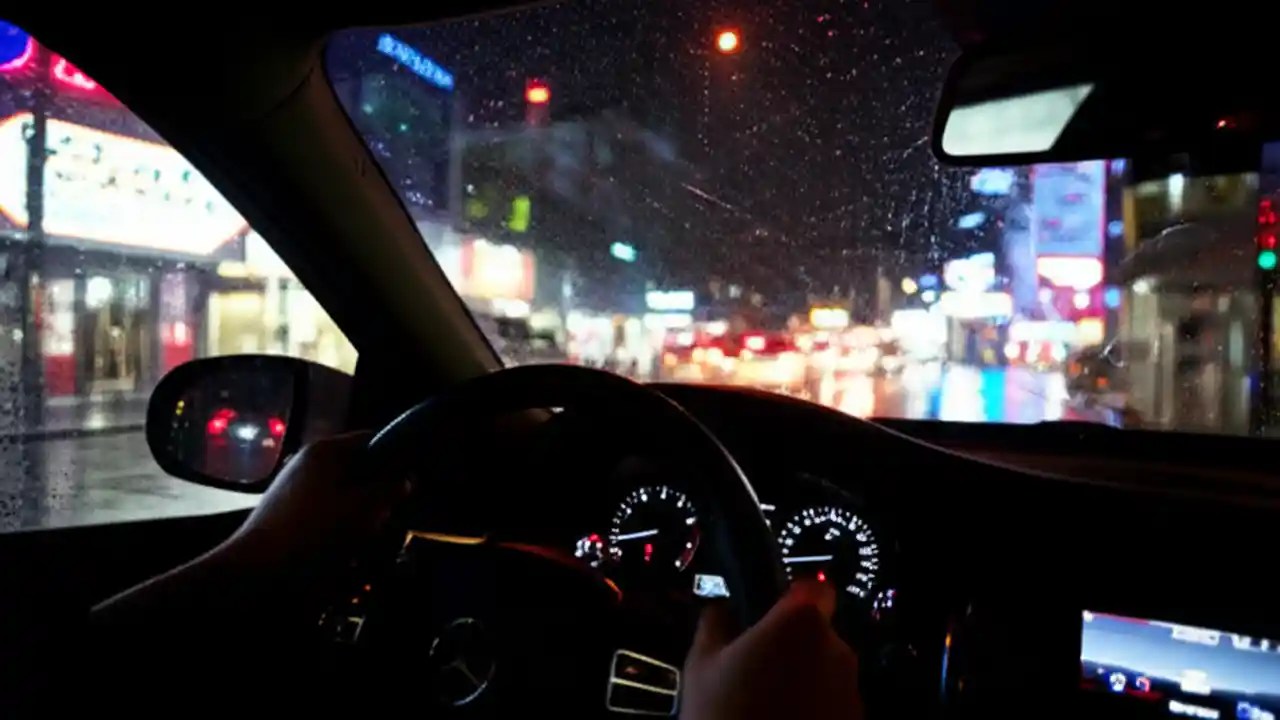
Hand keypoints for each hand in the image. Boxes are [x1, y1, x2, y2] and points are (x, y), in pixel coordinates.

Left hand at [218, 431, 409, 567]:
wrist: (258, 569)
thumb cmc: (314, 531)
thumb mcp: (363, 510)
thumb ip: (388, 491)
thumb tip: (405, 480)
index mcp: (326, 451)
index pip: (371, 439)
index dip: (394, 456)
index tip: (406, 481)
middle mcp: (308, 461)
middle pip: (357, 467)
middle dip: (375, 490)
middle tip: (384, 515)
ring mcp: (294, 486)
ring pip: (343, 491)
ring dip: (358, 512)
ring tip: (361, 535)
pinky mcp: (288, 510)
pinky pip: (326, 509)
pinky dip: (338, 523)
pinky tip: (341, 546)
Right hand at [681, 580, 863, 719]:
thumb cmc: (723, 714)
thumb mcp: (701, 665)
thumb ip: (716, 623)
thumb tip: (722, 608)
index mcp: (800, 624)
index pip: (815, 587)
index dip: (794, 597)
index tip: (770, 615)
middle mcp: (835, 650)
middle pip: (818, 633)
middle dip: (793, 646)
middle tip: (756, 668)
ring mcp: (850, 690)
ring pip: (825, 670)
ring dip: (803, 679)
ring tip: (766, 703)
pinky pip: (832, 702)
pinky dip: (813, 707)